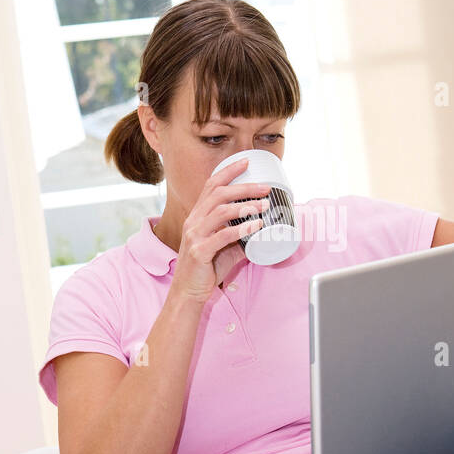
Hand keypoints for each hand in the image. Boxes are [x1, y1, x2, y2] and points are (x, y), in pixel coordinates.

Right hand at [169, 157, 270, 304]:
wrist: (188, 292)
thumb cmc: (205, 269)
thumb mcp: (225, 248)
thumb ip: (241, 237)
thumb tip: (264, 230)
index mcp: (198, 216)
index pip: (212, 185)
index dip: (228, 171)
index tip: (247, 162)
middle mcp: (194, 221)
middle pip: (218, 193)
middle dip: (244, 187)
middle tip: (266, 188)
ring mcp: (195, 235)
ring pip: (220, 211)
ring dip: (245, 206)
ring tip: (265, 206)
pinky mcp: (199, 251)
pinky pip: (222, 236)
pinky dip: (241, 229)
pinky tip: (255, 226)